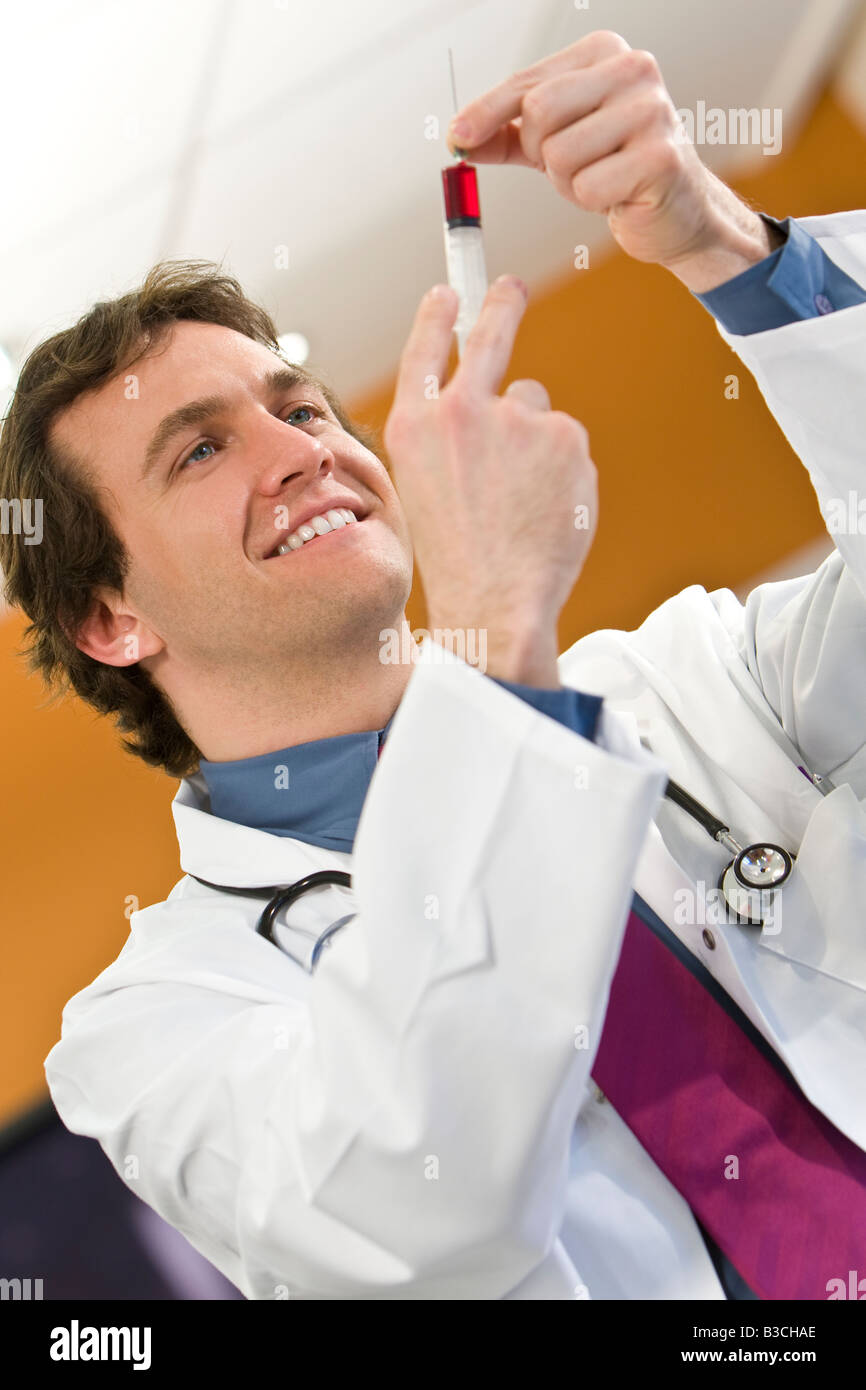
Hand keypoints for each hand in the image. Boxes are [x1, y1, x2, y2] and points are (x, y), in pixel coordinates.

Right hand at [383, 277, 597, 684]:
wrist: (496, 601)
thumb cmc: (460, 557)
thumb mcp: (425, 488)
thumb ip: (446, 437)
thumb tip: (497, 397)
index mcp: (414, 427)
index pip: (425, 349)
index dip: (437, 315)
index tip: (449, 291)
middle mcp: (460, 411)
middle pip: (490, 336)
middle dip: (501, 304)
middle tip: (511, 288)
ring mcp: (516, 419)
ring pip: (535, 409)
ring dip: (535, 441)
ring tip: (521, 500)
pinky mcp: (565, 435)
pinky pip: (566, 441)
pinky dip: (563, 471)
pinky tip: (546, 508)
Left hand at [446, 31, 776, 289]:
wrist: (677, 209)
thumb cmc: (616, 168)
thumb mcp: (556, 142)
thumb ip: (508, 134)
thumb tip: (459, 138)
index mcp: (603, 52)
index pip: (526, 83)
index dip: (486, 112)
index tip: (457, 135)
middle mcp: (632, 69)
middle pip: (538, 112)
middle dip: (540, 152)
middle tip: (567, 165)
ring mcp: (651, 110)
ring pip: (559, 155)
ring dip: (568, 183)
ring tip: (599, 178)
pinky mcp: (661, 157)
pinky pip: (587, 188)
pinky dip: (592, 202)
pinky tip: (619, 193)